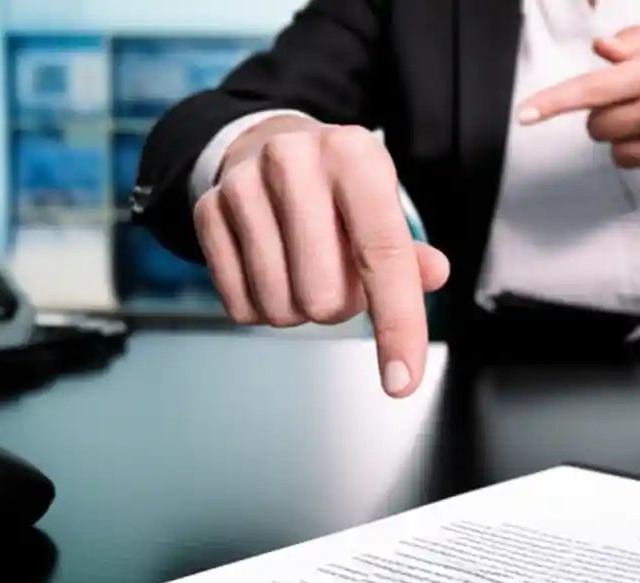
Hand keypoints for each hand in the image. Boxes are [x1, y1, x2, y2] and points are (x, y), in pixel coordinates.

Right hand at [193, 118, 450, 397]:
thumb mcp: (382, 205)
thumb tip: (433, 273)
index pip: (382, 255)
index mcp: (353, 155)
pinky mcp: (207, 210)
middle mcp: (295, 161)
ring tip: (302, 267)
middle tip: (334, 271)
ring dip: (298, 309)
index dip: (397, 324)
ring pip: (281, 306)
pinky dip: (262, 307)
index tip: (403, 381)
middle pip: (325, 297)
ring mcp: (243, 184)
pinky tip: (270, 269)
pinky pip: (240, 306)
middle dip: (337, 306)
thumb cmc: (337, 188)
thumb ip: (409, 252)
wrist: (268, 143)